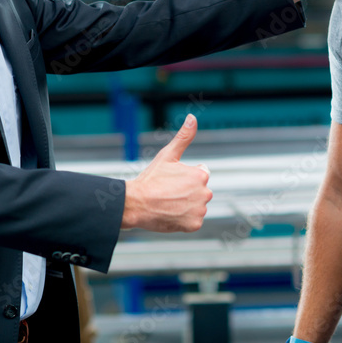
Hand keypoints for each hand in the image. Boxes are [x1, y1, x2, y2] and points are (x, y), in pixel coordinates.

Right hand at [122, 114, 211, 231]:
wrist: (136, 204)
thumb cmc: (151, 179)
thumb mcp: (168, 155)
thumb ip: (184, 136)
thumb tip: (193, 117)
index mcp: (200, 175)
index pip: (200, 174)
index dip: (184, 176)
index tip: (171, 180)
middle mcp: (205, 193)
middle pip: (199, 191)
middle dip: (187, 191)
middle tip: (168, 192)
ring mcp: (200, 210)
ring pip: (196, 206)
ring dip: (185, 205)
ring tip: (168, 203)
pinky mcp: (194, 225)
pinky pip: (192, 221)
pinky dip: (183, 219)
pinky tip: (171, 214)